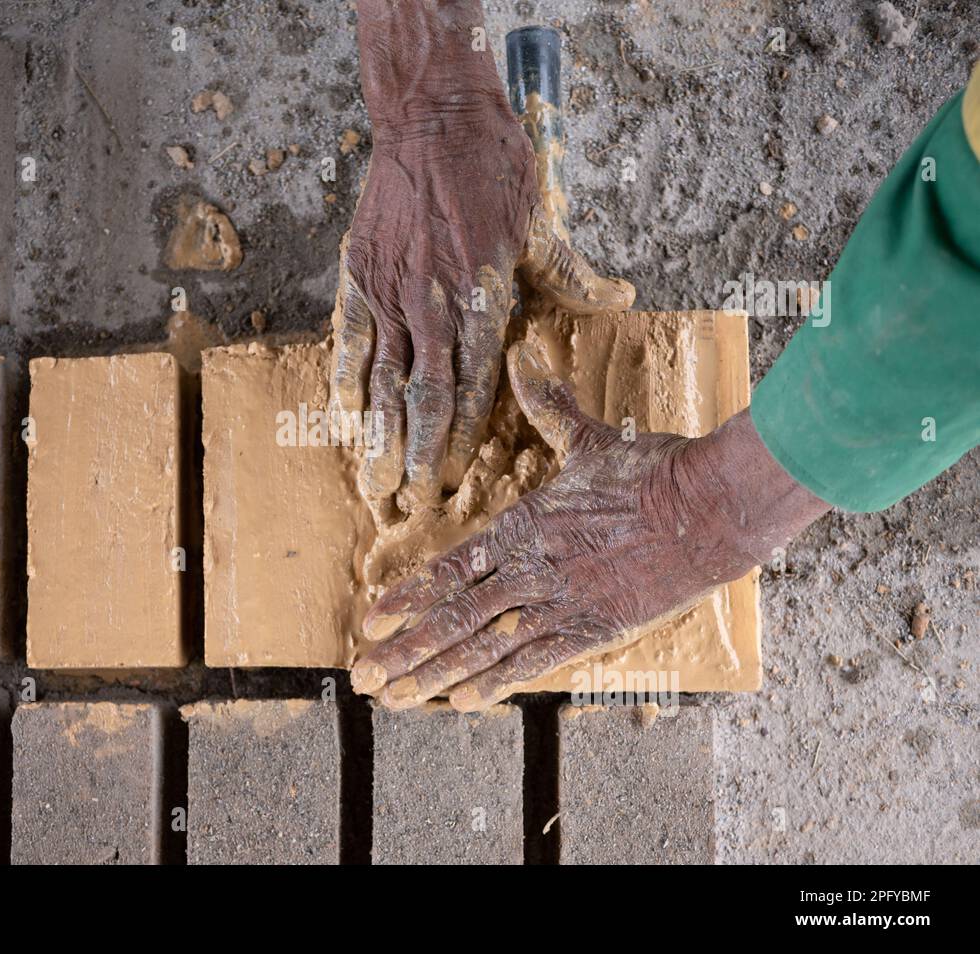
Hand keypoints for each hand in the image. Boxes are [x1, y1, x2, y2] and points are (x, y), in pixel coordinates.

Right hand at [333, 0, 633, 504]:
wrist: (435, 117)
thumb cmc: (495, 168)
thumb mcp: (543, 223)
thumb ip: (572, 273)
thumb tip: (618, 298)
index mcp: (484, 299)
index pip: (468, 387)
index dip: (456, 439)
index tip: (448, 481)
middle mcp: (434, 304)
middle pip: (421, 396)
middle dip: (413, 454)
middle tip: (405, 502)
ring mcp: (391, 291)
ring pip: (380, 378)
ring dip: (374, 434)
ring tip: (369, 479)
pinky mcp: (360, 273)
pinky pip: (348, 339)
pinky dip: (343, 380)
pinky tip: (340, 417)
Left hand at [351, 339, 831, 710]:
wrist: (711, 508)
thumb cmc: (651, 472)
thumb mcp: (589, 439)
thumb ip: (547, 406)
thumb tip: (523, 357)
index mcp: (522, 524)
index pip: (449, 567)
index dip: (406, 596)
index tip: (369, 619)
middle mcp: (530, 567)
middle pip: (452, 617)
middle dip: (404, 650)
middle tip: (364, 676)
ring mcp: (561, 601)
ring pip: (483, 645)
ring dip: (435, 674)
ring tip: (395, 697)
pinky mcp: (596, 628)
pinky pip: (536, 661)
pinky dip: (497, 681)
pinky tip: (462, 702)